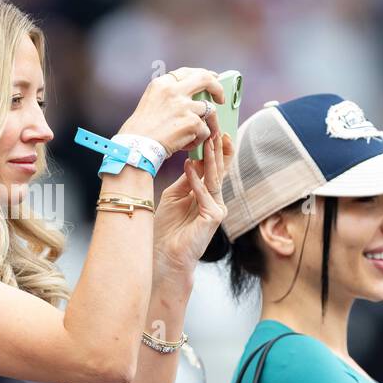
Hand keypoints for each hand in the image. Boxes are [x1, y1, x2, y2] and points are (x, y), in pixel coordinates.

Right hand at [117, 67, 223, 154]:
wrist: (136, 147)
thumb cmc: (140, 131)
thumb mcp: (150, 103)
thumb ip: (168, 96)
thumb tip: (190, 98)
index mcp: (162, 84)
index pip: (188, 72)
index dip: (203, 75)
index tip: (212, 78)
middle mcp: (173, 90)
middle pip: (205, 79)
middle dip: (217, 87)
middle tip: (220, 98)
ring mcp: (184, 106)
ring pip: (209, 110)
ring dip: (209, 123)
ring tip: (203, 133)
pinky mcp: (192, 122)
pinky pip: (205, 130)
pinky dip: (198, 140)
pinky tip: (186, 145)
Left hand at [151, 131, 230, 282]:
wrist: (165, 254)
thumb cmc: (167, 227)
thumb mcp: (175, 196)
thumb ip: (187, 180)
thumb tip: (194, 160)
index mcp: (206, 195)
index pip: (214, 169)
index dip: (217, 151)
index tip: (216, 131)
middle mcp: (215, 200)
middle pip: (218, 170)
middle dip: (217, 149)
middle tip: (216, 128)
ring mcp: (216, 209)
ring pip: (214, 179)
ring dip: (210, 159)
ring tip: (208, 140)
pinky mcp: (213, 217)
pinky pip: (205, 194)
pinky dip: (196, 180)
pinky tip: (190, 166)